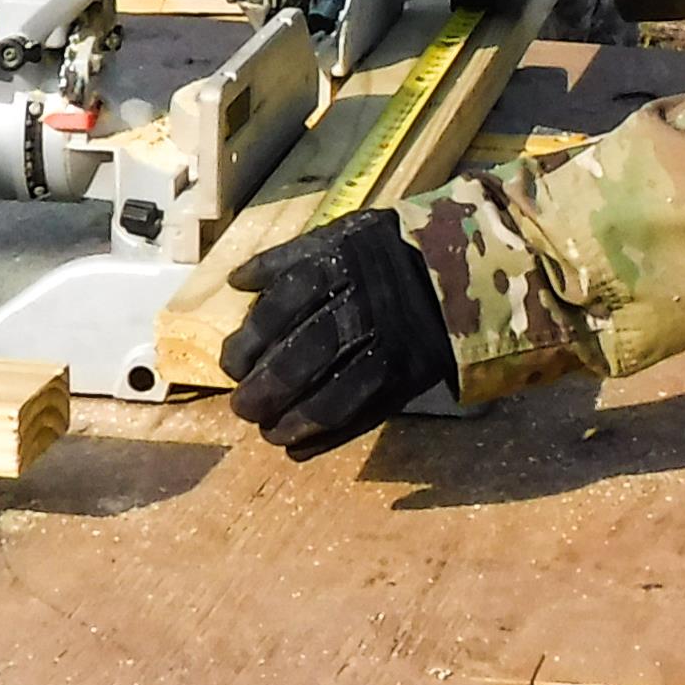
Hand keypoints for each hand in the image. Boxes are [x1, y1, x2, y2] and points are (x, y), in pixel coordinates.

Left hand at [221, 210, 458, 460]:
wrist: (453, 268)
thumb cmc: (379, 251)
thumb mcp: (333, 235)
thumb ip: (282, 260)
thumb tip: (236, 283)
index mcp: (334, 269)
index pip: (277, 312)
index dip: (247, 344)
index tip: (231, 366)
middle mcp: (359, 310)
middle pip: (301, 359)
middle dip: (264, 391)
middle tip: (242, 408)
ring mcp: (386, 349)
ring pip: (331, 399)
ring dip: (292, 424)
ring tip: (268, 433)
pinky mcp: (406, 380)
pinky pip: (362, 418)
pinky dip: (326, 439)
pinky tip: (298, 449)